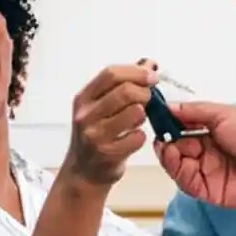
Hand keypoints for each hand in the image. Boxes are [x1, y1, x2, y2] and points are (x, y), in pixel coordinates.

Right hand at [62, 63, 156, 188]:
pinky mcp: (107, 153)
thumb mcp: (101, 106)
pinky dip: (141, 136)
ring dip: (143, 114)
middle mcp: (86, 115)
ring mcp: (95, 135)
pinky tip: (133, 137)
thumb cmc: (96, 135)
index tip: (152, 75)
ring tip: (138, 119)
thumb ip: (123, 83)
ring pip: (134, 112)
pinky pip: (138, 137)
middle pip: (125, 91)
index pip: (111, 74)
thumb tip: (148, 63)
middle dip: (144, 92)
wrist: (84, 171)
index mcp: (84, 99)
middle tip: (149, 97)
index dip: (136, 71)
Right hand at [153, 101, 235, 209]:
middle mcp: (205, 152)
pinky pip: (184, 180)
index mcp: (210, 133)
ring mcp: (204, 171)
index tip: (156, 117)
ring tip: (166, 146)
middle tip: (160, 134)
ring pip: (176, 164)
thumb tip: (169, 106)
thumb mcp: (223, 114)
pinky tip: (173, 157)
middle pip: (175, 147)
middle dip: (166, 139)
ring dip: (168, 154)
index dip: (169, 124)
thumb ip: (194, 111)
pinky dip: (175, 169)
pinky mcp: (204, 189)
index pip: (182, 129)